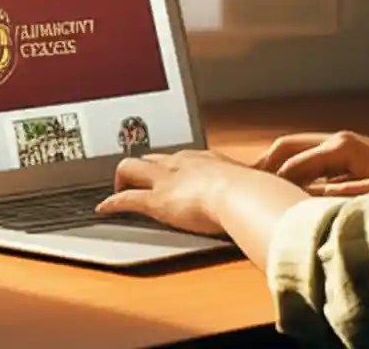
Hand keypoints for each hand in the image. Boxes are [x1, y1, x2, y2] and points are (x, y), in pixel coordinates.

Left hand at [94, 149, 255, 235]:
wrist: (240, 194)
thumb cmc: (250, 190)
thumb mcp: (251, 183)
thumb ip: (251, 188)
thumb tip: (265, 196)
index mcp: (202, 159)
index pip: (178, 158)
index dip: (168, 166)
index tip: (168, 172)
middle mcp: (179, 164)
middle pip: (151, 158)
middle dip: (141, 167)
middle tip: (135, 178)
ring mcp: (165, 181)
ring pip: (130, 169)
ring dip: (121, 179)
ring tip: (116, 190)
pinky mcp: (155, 200)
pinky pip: (126, 199)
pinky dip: (111, 204)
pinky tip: (103, 209)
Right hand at [251, 131, 368, 195]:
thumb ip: (334, 195)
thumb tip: (301, 196)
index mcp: (341, 147)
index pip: (294, 163)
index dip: (272, 180)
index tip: (251, 196)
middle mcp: (338, 139)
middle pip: (288, 145)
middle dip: (264, 163)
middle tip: (240, 182)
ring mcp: (341, 143)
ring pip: (296, 148)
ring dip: (275, 164)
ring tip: (254, 184)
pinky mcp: (346, 152)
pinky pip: (309, 157)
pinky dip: (291, 168)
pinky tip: (283, 185)